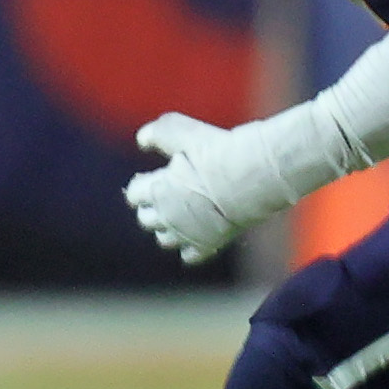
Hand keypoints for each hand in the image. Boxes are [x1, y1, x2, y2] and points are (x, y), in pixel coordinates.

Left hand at [124, 112, 285, 265]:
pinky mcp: (208, 244)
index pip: (134, 194)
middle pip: (146, 219)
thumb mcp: (184, 132)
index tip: (151, 178)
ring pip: (164, 239)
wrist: (253, 177)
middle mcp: (167, 216)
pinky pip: (190, 255)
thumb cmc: (219, 152)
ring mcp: (186, 233)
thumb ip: (159, 133)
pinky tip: (197, 236)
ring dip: (167, 228)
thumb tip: (142, 139)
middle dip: (152, 207)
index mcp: (156, 189)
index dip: (141, 185)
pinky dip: (189, 247)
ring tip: (178, 216)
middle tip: (164, 196)